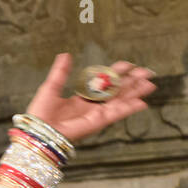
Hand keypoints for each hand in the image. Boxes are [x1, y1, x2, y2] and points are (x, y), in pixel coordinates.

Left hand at [25, 53, 156, 144]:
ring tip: (150, 85)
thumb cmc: (40, 114)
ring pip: (121, 101)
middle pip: (117, 91)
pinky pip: (116, 114)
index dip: (116, 72)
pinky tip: (142, 103)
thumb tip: (65, 54)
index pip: (104, 83)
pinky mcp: (97, 122)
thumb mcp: (51, 87)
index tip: (128, 64)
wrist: (37, 132)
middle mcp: (91, 106)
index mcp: (81, 98)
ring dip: (135, 93)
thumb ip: (61, 72)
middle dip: (132, 82)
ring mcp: (96, 114)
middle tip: (148, 73)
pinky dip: (129, 109)